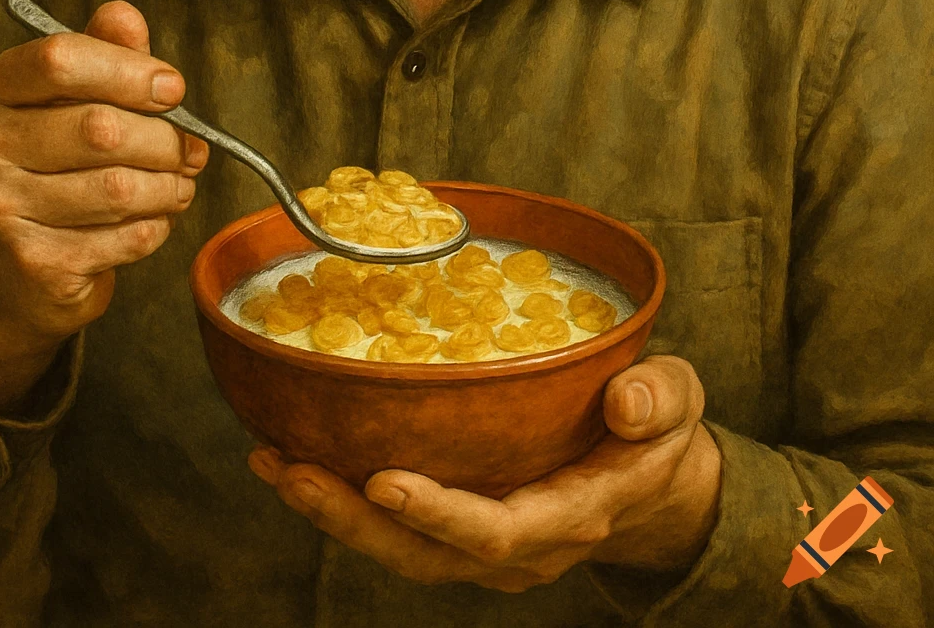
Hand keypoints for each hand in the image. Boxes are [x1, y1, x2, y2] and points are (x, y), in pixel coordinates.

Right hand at [0, 1, 207, 405]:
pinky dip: (156, 227)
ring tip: (177, 184)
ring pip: (119, 188)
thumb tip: (125, 17)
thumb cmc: (51, 164)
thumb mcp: (69, 99)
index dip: (130, 71)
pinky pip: (125, 237)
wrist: (13, 268)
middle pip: (101, 128)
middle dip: (165, 140)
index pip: (60, 59)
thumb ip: (101, 53)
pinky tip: (150, 219)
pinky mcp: (32, 263)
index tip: (172, 89)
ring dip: (168, 187)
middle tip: (190, 149)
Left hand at [249, 356, 719, 590]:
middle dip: (353, 520)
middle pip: (427, 553)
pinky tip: (298, 458)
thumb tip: (626, 402)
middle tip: (292, 468)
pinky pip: (399, 531)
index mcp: (575, 512)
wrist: (658, 485)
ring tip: (273, 462)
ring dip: (334, 514)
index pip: (501, 529)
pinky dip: (345, 503)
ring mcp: (489, 546)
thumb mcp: (678, 400)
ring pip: (402, 550)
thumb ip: (659, 398)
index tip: (385, 479)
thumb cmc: (660, 429)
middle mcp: (523, 545)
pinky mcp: (465, 531)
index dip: (441, 513)